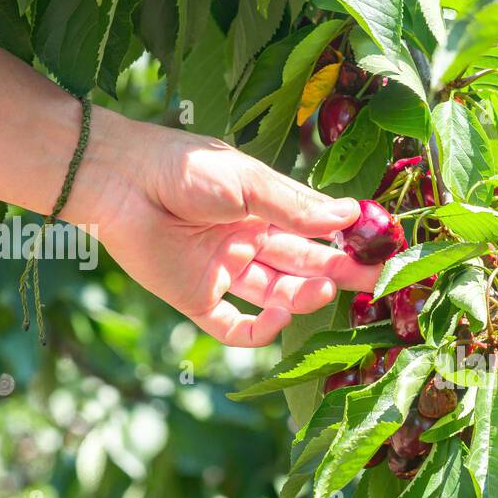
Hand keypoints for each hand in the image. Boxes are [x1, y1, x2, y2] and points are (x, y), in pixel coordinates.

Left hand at [71, 109, 370, 346]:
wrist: (119, 181)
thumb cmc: (183, 168)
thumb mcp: (248, 182)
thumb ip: (297, 207)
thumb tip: (350, 215)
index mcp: (262, 209)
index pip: (313, 231)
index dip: (344, 240)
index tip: (378, 247)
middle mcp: (247, 243)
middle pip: (302, 265)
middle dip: (338, 271)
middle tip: (373, 278)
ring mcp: (224, 272)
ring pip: (277, 294)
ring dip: (305, 295)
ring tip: (328, 287)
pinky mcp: (197, 299)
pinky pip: (235, 327)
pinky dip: (261, 329)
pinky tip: (281, 315)